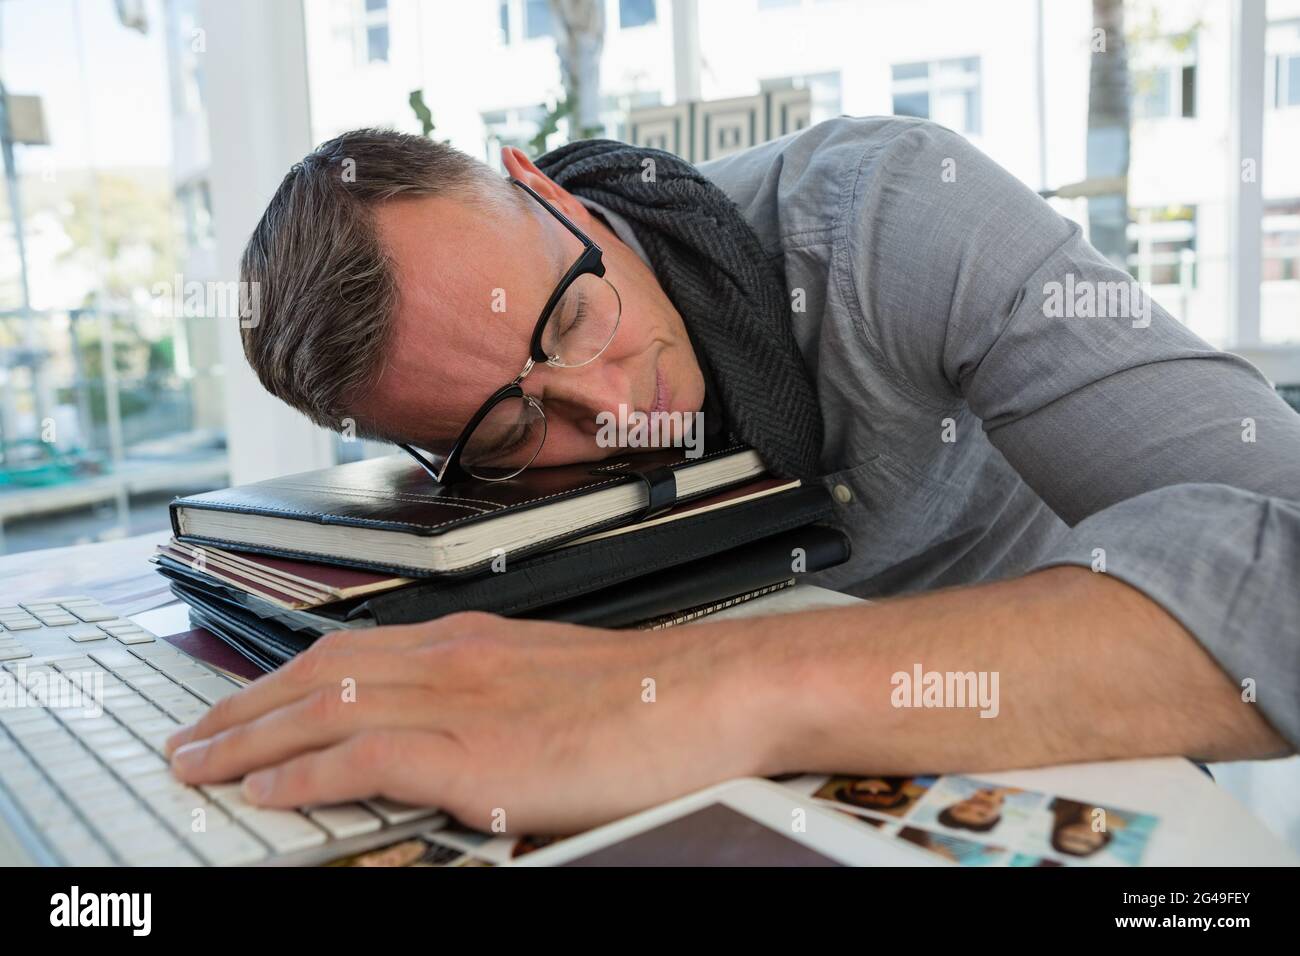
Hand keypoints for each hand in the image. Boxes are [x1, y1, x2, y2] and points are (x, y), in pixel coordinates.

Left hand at [164, 611, 781, 833]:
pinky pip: (368, 756)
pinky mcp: (482, 752)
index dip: (281, 681)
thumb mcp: (552, 684)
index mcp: (472, 642)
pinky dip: (308, 771)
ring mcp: (465, 702)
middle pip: (319, 675)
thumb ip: (491, 699)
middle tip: (192, 738)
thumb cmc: (649, 695)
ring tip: (201, 766)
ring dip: (251, 739)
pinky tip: (270, 789)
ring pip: (326, 710)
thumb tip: (452, 735)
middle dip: (243, 709)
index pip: (349, 655)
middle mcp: (455, 660)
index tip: (243, 705)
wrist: (711, 693)